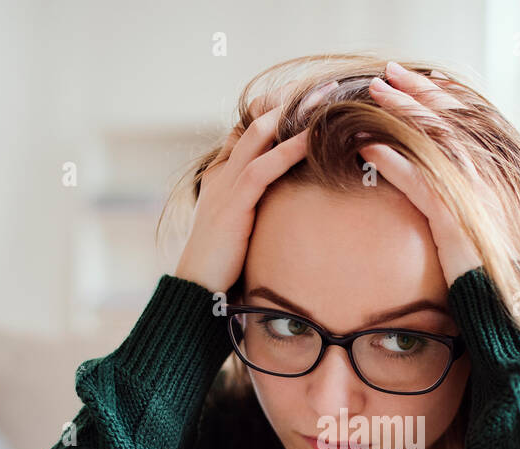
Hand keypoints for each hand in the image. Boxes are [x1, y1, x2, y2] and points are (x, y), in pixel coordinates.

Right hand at [174, 80, 335, 295]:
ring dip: (292, 115)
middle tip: (323, 87)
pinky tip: (313, 139)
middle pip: (254, 123)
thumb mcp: (241, 228)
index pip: (246, 130)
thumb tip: (286, 208)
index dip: (274, 111)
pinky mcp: (233, 205)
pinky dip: (288, 150)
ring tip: (323, 101)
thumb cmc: (222, 265)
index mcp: (221, 177)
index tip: (305, 98)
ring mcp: (225, 186)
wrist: (196, 289)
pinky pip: (263, 169)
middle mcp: (221, 174)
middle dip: (288, 101)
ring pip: (258, 136)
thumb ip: (258, 209)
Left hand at [361, 62, 502, 286]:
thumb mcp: (493, 224)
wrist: (513, 304)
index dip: (444, 96)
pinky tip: (366, 147)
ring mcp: (475, 194)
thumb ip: (478, 197)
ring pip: (434, 140)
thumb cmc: (500, 270)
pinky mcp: (455, 218)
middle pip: (451, 119)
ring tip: (372, 96)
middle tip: (387, 74)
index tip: (420, 77)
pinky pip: (417, 182)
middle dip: (417, 92)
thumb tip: (454, 181)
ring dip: (401, 114)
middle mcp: (492, 176)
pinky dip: (391, 161)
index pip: (472, 120)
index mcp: (503, 173)